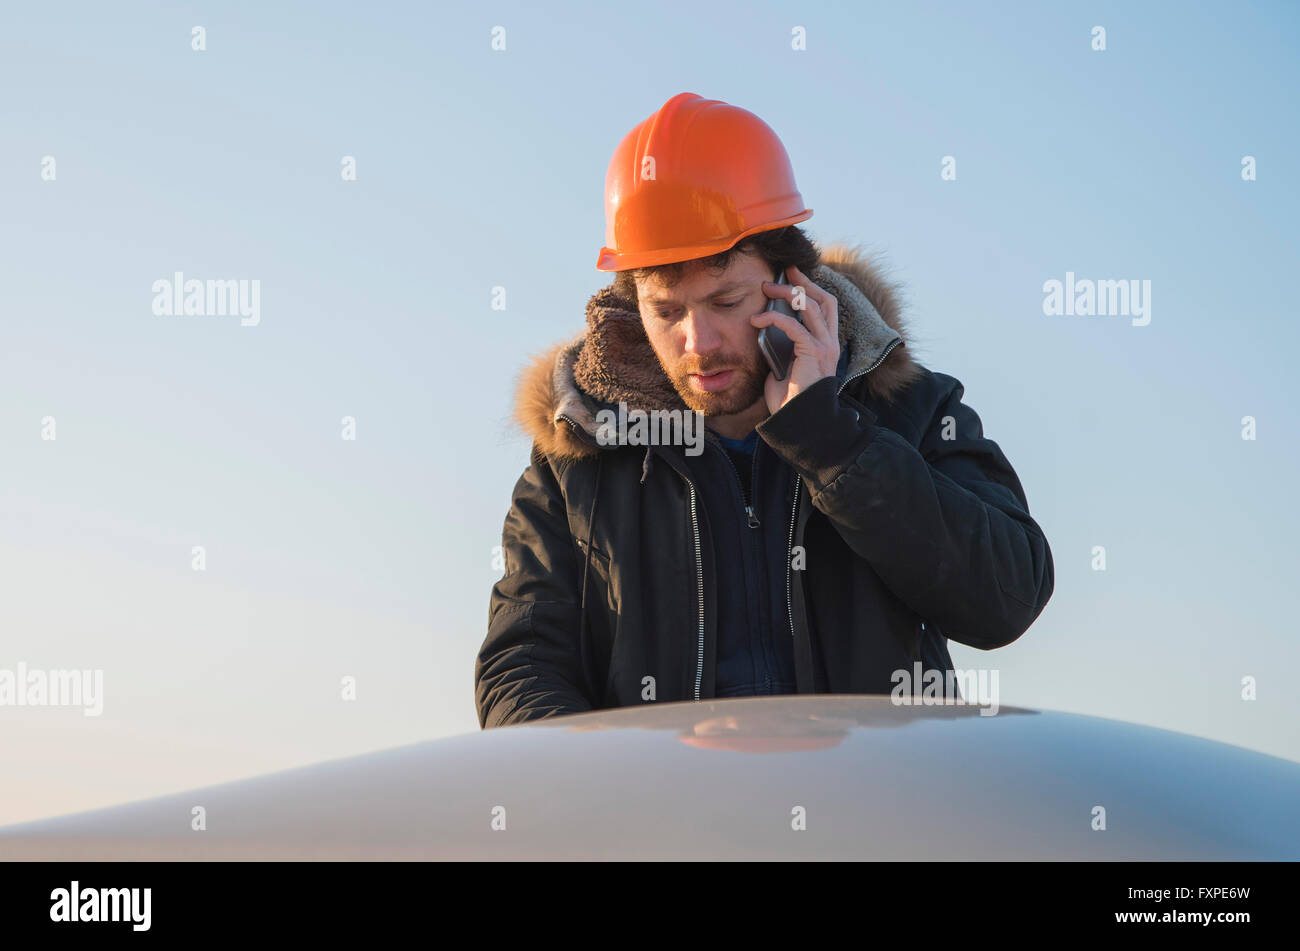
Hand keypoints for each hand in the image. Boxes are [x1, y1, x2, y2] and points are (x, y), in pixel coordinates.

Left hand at [749, 265, 839, 412]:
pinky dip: (773, 319)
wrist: (798, 422)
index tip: (793, 277)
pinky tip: (757, 320)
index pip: (825, 308)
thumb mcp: (783, 365)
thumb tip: (764, 329)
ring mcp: (824, 347)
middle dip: (804, 282)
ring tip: (766, 289)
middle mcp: (830, 343)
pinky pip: (794, 326)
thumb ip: (781, 346)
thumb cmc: (789, 399)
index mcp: (825, 345)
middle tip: (784, 271)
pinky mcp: (813, 353)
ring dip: (787, 294)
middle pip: (824, 299)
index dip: (811, 289)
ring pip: (811, 306)